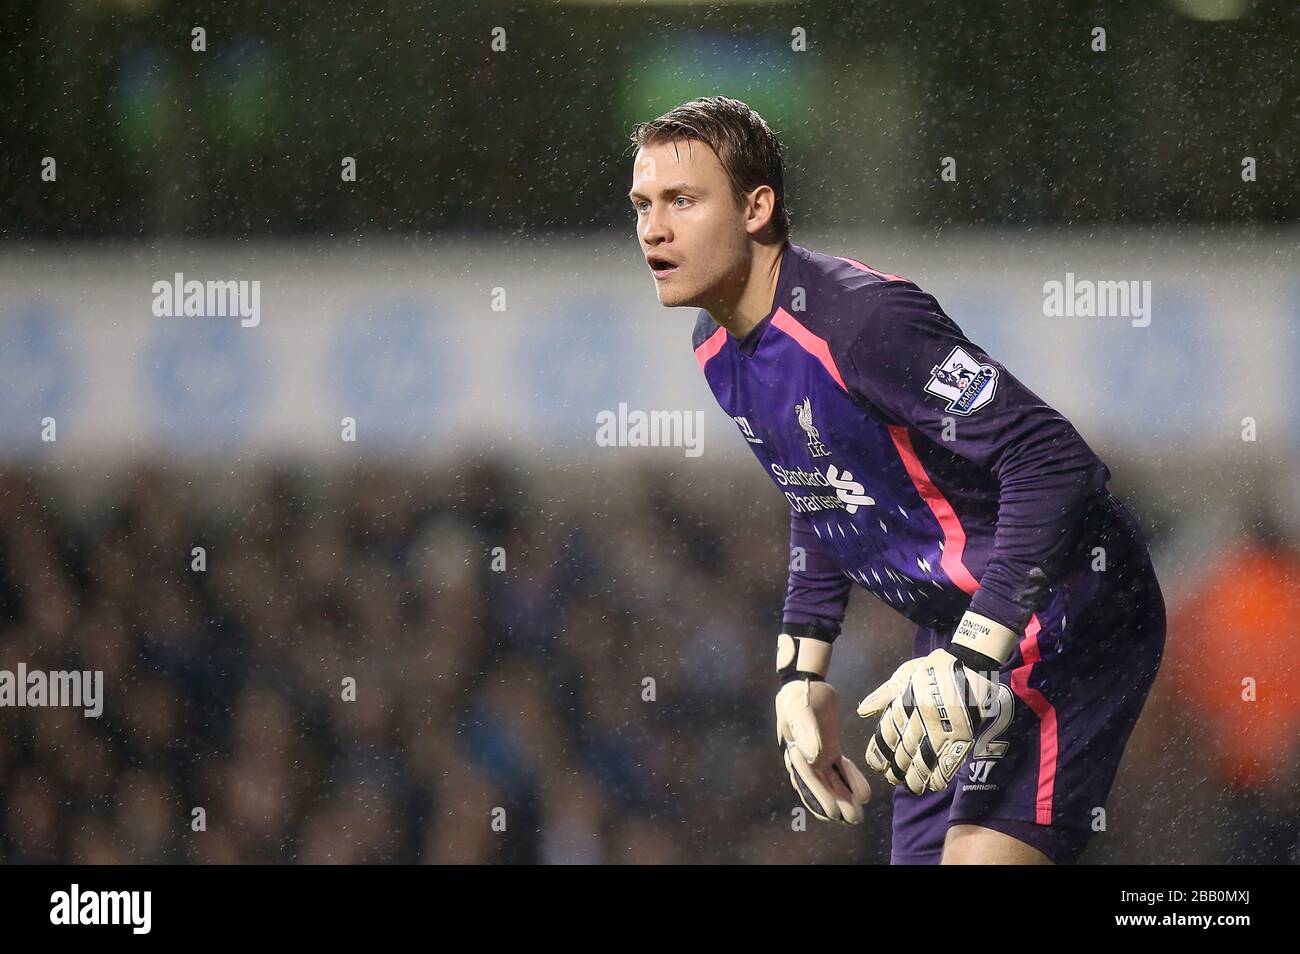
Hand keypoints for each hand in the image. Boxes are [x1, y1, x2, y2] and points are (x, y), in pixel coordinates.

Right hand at [774, 632, 870, 824]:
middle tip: (854, 820)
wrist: (805, 684)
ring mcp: (818, 756)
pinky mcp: (830, 749)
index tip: (834, 814)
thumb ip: (807, 732)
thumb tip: (814, 757)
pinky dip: (851, 780)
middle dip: (837, 804)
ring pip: (833, 782)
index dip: (820, 798)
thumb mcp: (800, 710)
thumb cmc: (799, 696)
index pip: (808, 780)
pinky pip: (841, 769)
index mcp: (794, 753)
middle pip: (822, 786)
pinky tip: (864, 793)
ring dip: (845, 798)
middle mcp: (806, 759)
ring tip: (859, 815)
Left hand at [856, 646, 999, 794]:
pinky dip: (941, 775)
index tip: (877, 765)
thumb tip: (862, 712)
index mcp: (904, 704)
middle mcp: (919, 720)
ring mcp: (942, 729)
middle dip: (897, 769)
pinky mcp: (962, 735)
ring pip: (924, 760)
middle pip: (904, 751)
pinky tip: (935, 784)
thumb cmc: (935, 669)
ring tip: (912, 787)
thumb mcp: (904, 675)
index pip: (886, 735)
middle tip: (893, 779)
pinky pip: (949, 760)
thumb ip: (882, 696)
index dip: (880, 753)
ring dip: (916, 777)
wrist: (970, 664)